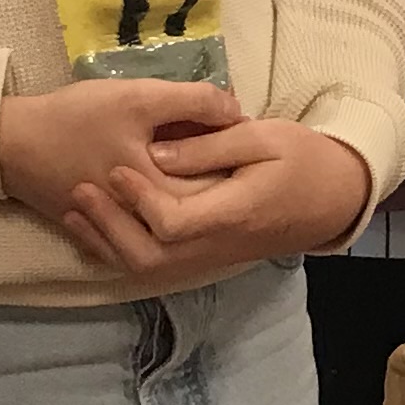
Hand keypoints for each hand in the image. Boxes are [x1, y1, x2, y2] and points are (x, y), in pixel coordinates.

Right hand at [0, 76, 246, 221]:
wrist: (12, 145)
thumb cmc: (76, 119)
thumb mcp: (138, 98)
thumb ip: (193, 101)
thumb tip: (238, 111)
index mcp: (159, 197)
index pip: (219, 189)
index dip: (238, 163)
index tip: (247, 139)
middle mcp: (145, 227)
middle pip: (201, 210)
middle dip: (220, 181)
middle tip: (234, 154)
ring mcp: (124, 236)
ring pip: (175, 223)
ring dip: (193, 198)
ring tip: (207, 170)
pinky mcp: (105, 234)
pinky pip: (145, 230)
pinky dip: (163, 211)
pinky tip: (172, 188)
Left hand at [63, 119, 371, 290]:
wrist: (329, 200)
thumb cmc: (301, 161)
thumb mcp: (264, 138)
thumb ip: (210, 144)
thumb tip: (156, 150)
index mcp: (232, 213)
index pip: (173, 222)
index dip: (139, 199)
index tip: (117, 168)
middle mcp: (215, 245)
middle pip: (149, 255)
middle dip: (108, 225)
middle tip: (81, 189)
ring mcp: (207, 257)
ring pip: (145, 266)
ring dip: (105, 240)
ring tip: (76, 206)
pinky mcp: (202, 257)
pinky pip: (152, 264)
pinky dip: (116, 249)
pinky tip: (93, 227)